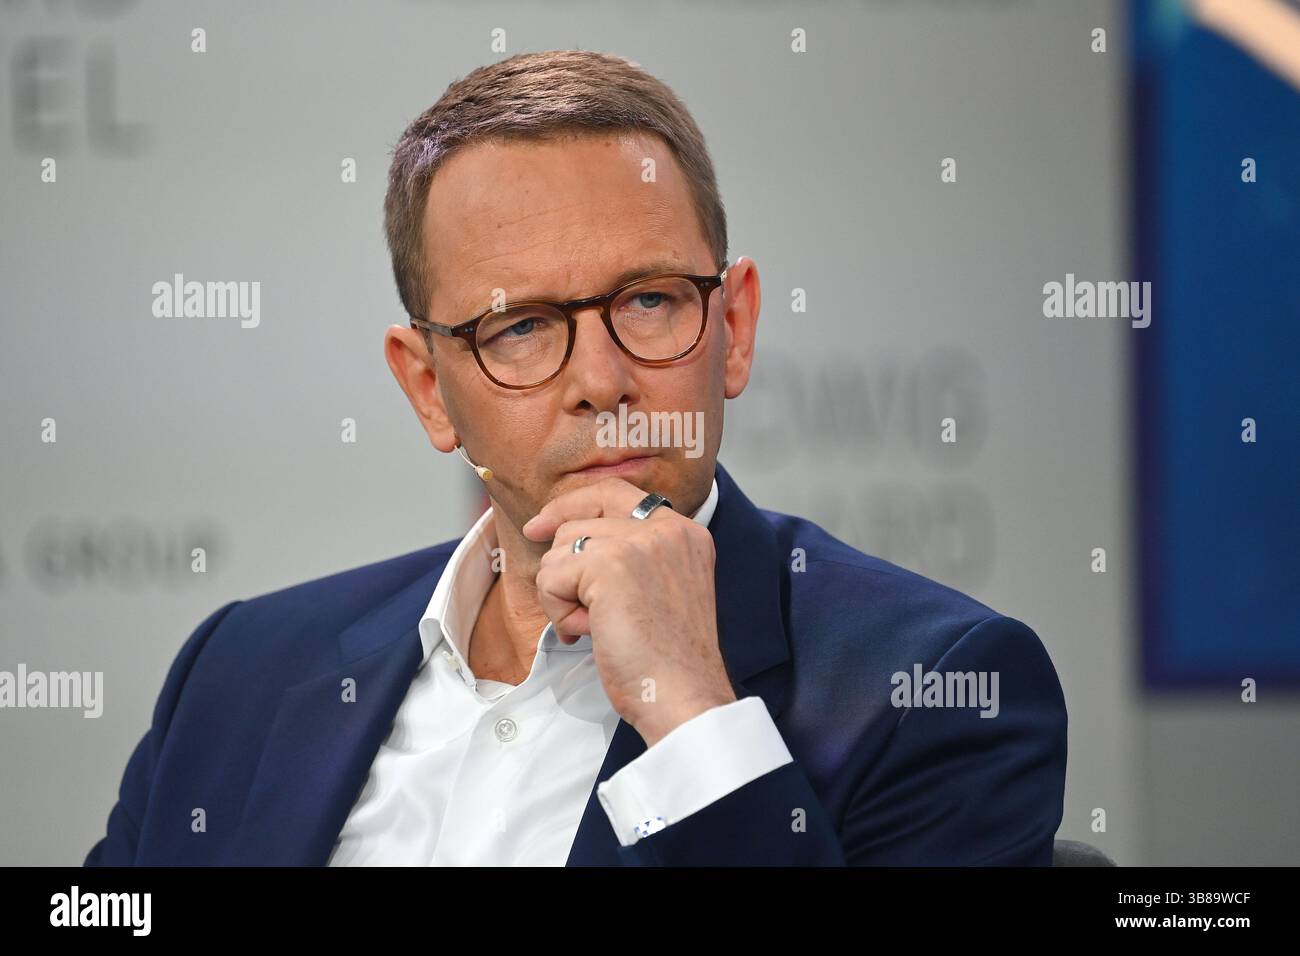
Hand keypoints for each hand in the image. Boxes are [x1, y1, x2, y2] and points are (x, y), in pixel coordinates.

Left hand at [522, 477, 736, 746]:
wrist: (683, 696)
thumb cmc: (667, 661)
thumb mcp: (660, 590)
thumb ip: (631, 558)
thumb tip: (565, 540)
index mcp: (683, 533)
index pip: (615, 493)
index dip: (572, 505)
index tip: (542, 526)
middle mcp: (666, 529)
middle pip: (579, 521)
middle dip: (566, 568)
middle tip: (579, 610)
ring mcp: (639, 542)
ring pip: (560, 550)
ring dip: (564, 595)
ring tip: (598, 627)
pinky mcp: (610, 564)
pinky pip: (552, 576)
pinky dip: (558, 611)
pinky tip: (590, 633)